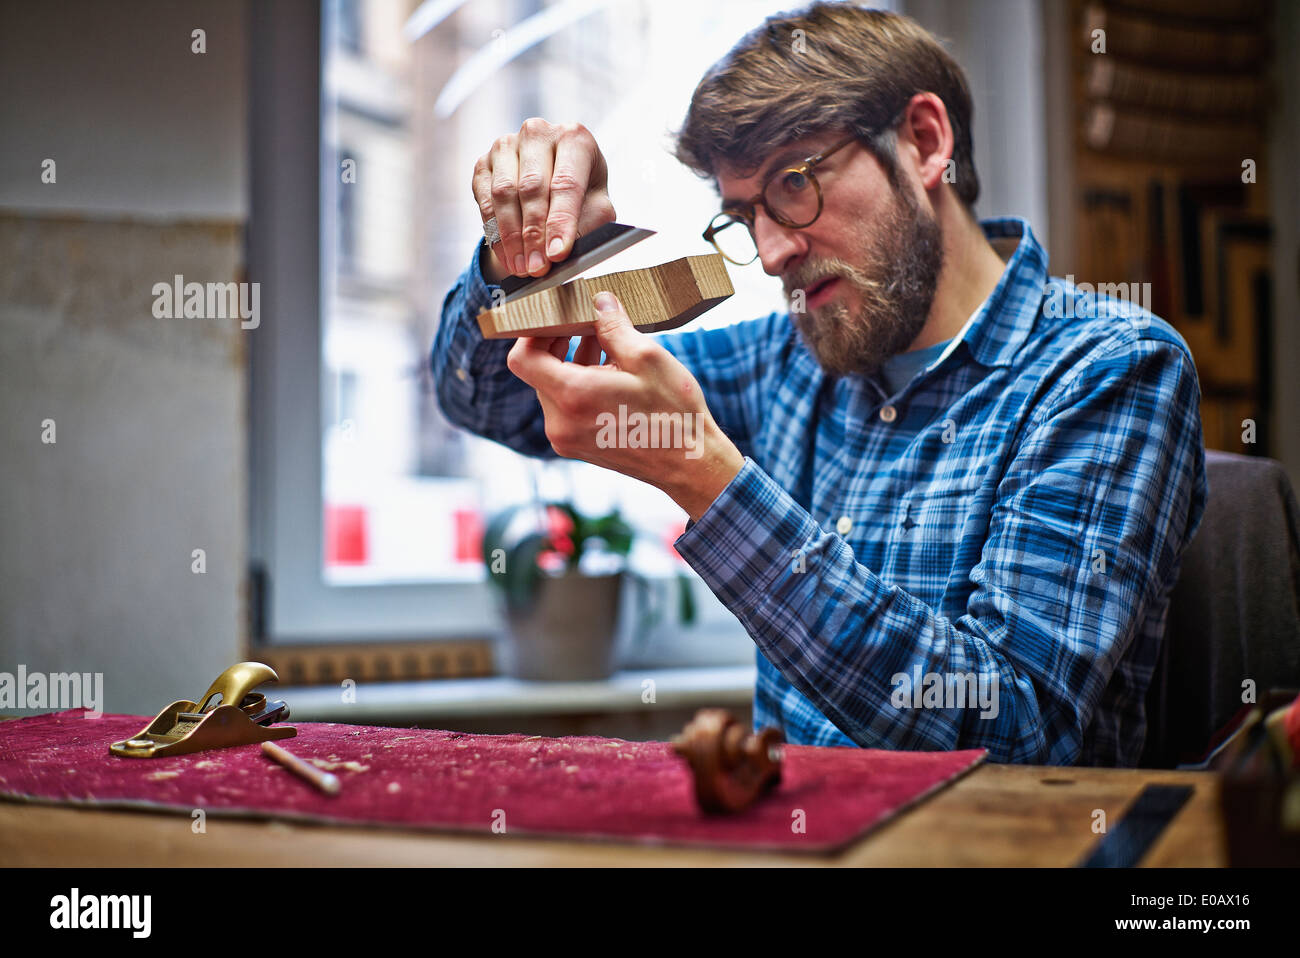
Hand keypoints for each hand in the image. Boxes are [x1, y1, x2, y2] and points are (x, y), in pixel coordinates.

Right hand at [471, 118, 615, 283]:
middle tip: (537, 268)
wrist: (553, 186)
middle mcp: (539, 133)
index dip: (560, 222)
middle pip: (532, 188)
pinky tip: (507, 256)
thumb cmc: (582, 196)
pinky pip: (485, 200)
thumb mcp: (597, 209)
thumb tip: (560, 251)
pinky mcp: (484, 162)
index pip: (566, 183)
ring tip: (522, 268)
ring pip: (504, 194)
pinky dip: (494, 232)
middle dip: (534, 234)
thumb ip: (587, 226)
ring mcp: (507, 145)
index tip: (557, 254)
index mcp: (575, 138)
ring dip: (511, 237)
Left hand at [506, 292, 744, 521]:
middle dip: (560, 345)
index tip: (555, 320)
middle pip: (539, 372)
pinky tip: (612, 375)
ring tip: (608, 348)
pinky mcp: (578, 446)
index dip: (532, 334)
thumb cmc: (672, 414)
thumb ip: (613, 326)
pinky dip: (581, 387)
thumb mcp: (647, 357)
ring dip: (574, 365)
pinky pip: (566, 408)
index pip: (522, 359)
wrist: (689, 465)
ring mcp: (567, 438)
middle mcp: (560, 423)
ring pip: (554, 389)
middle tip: (589, 326)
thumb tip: (598, 302)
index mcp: (573, 396)